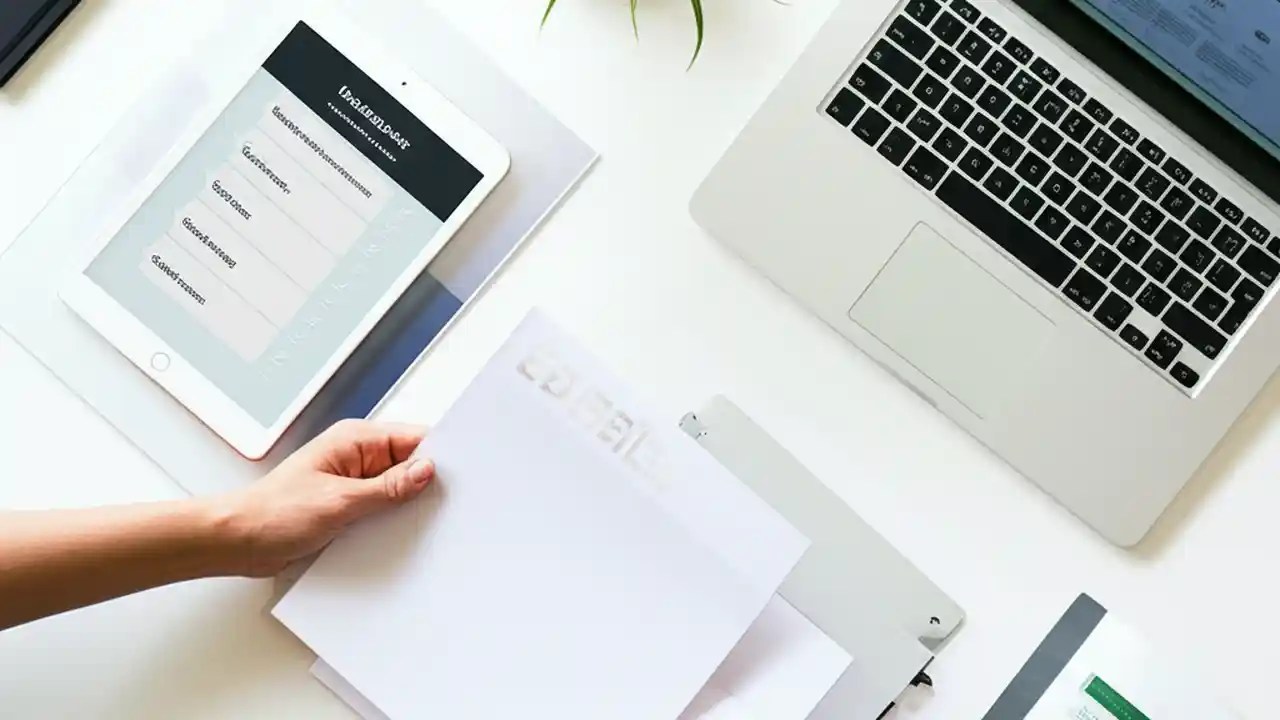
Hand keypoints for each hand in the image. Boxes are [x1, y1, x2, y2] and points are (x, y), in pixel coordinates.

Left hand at [207, 419, 434, 576]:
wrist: (238, 541)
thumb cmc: (273, 513)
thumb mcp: (339, 502)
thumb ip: (387, 488)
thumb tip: (426, 471)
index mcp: (354, 440)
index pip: (413, 438)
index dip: (439, 455)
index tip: (462, 475)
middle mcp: (355, 456)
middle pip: (409, 465)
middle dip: (425, 485)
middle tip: (445, 507)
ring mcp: (352, 482)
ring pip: (396, 490)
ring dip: (405, 507)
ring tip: (418, 525)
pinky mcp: (347, 505)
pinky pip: (381, 509)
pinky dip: (390, 521)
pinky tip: (396, 536)